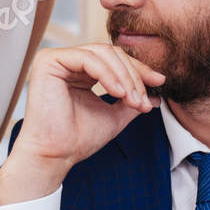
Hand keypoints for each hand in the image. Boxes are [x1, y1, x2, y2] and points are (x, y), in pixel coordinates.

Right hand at [0, 45, 163, 205]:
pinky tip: (118, 92)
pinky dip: (107, 74)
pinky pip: (88, 59)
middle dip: (134, 75)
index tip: (159, 82)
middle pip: (111, 54)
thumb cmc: (77, 139)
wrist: (55, 155)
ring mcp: (56, 59)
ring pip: (102, 54)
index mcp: (79, 71)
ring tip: (133, 100)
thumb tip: (156, 94)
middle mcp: (67, 62)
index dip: (138, 70)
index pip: (114, 60)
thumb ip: (132, 101)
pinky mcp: (49, 61)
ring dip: (124, 77)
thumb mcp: (114, 116)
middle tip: (144, 100)